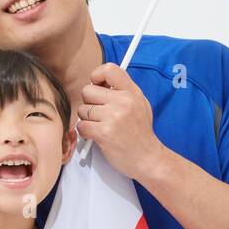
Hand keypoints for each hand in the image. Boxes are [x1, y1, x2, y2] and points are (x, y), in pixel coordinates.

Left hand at [77, 63, 165, 180]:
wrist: (148, 159)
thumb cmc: (140, 133)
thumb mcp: (139, 104)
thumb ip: (122, 91)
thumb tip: (99, 82)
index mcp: (132, 92)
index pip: (108, 69)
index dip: (97, 76)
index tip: (98, 87)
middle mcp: (123, 101)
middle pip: (87, 91)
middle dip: (89, 103)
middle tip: (99, 114)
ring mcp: (113, 117)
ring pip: (82, 110)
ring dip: (87, 119)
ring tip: (101, 126)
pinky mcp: (103, 133)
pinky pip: (81, 126)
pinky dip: (85, 132)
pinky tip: (96, 135)